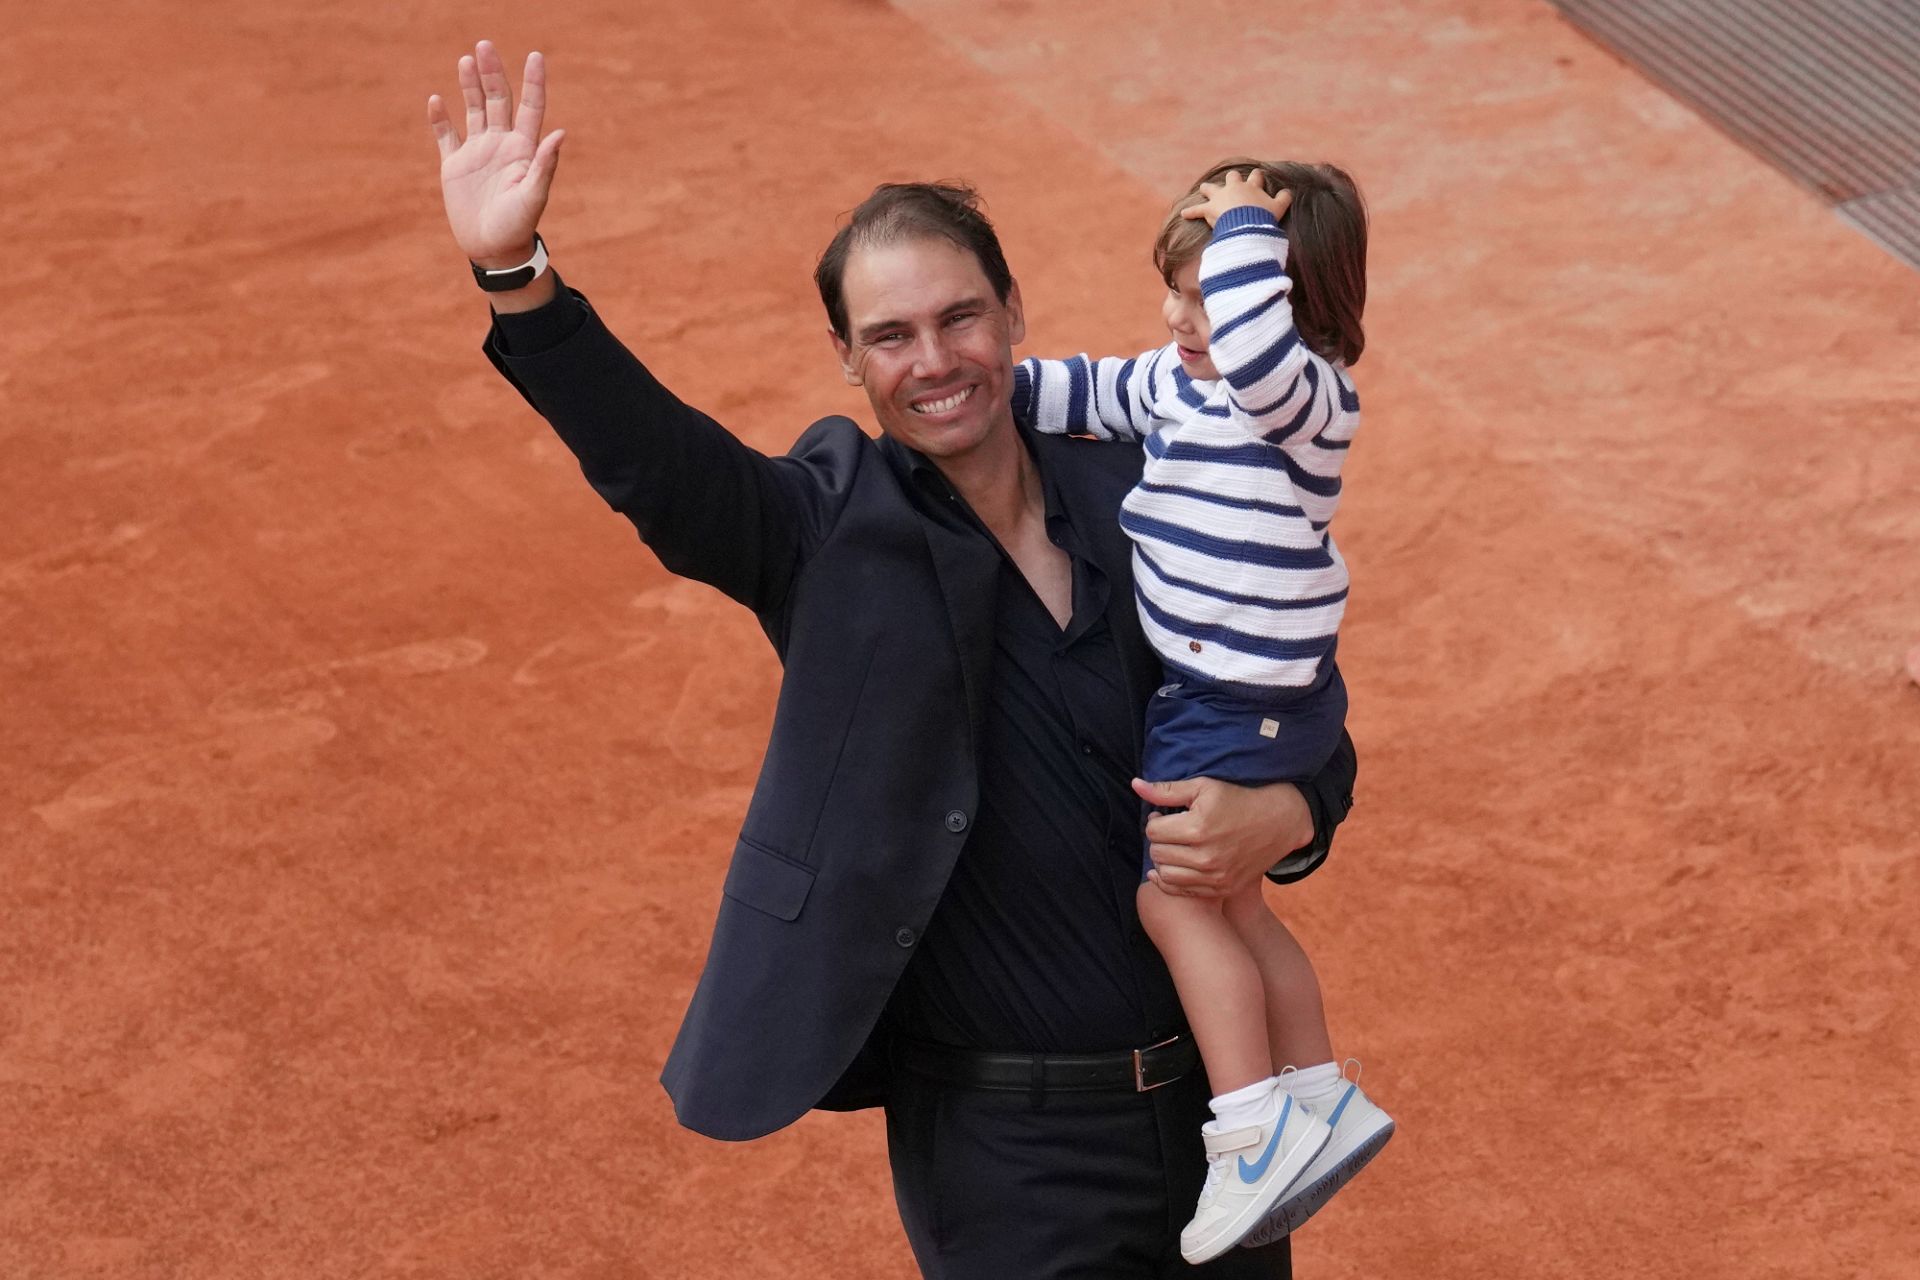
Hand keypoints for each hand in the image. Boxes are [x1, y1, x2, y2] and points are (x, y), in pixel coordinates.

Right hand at [426, 41, 565, 267]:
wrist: (494, 250)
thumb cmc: (518, 226)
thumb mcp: (534, 196)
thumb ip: (545, 165)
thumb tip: (560, 133)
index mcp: (524, 149)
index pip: (531, 107)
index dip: (534, 82)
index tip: (535, 56)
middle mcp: (501, 145)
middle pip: (498, 100)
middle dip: (492, 73)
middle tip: (484, 45)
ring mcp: (478, 153)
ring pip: (473, 110)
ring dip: (469, 85)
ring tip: (466, 60)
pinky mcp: (455, 165)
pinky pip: (446, 136)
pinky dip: (440, 118)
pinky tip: (436, 99)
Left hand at [1134, 775, 1313, 897]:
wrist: (1279, 822)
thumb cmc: (1238, 799)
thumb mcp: (1203, 787)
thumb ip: (1166, 790)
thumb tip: (1135, 785)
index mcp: (1198, 827)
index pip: (1152, 830)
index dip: (1155, 821)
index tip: (1164, 816)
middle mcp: (1205, 856)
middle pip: (1157, 853)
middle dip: (1159, 840)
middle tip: (1170, 831)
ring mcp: (1215, 876)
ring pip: (1165, 875)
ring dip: (1164, 860)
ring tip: (1175, 847)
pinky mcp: (1222, 888)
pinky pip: (1182, 891)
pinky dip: (1172, 880)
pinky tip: (1176, 866)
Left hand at [1179, 170, 1291, 228]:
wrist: (1247, 224)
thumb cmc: (1263, 216)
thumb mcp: (1279, 208)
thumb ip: (1284, 198)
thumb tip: (1288, 192)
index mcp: (1251, 187)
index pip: (1255, 177)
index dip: (1256, 177)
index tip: (1257, 176)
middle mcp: (1235, 188)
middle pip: (1232, 177)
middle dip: (1232, 179)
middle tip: (1231, 181)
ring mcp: (1221, 197)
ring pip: (1211, 188)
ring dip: (1208, 188)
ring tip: (1204, 188)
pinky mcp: (1210, 209)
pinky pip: (1197, 210)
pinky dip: (1190, 212)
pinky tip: (1183, 214)